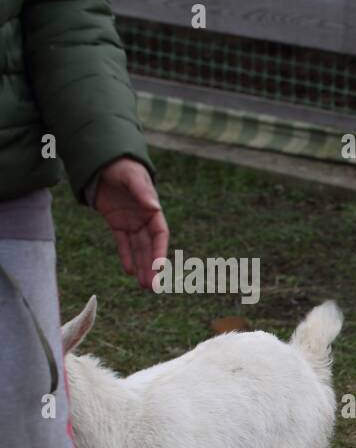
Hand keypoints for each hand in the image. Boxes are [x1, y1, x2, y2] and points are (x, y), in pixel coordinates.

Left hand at [93, 157, 168, 289]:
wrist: (103, 160)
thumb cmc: (122, 166)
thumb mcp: (132, 176)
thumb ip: (143, 192)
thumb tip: (154, 207)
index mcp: (152, 210)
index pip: (160, 235)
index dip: (160, 252)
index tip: (159, 269)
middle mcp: (144, 219)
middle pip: (150, 247)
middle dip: (151, 267)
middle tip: (152, 287)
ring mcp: (131, 222)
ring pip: (138, 249)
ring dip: (141, 266)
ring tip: (143, 286)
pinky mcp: (117, 223)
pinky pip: (123, 243)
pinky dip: (126, 256)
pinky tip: (129, 271)